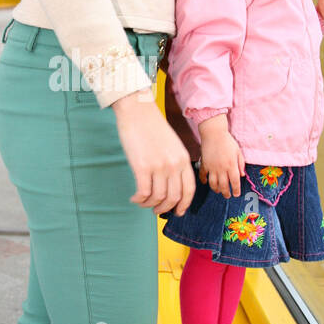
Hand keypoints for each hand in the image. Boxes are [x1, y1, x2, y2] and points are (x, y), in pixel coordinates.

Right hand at [111, 89, 195, 216]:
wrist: (138, 111)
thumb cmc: (152, 126)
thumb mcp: (172, 144)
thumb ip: (175, 162)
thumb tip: (170, 183)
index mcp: (184, 159)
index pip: (189, 189)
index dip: (184, 204)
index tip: (178, 211)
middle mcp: (174, 164)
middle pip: (174, 197)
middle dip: (165, 208)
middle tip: (156, 210)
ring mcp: (159, 166)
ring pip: (158, 198)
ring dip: (150, 205)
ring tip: (143, 203)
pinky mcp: (142, 167)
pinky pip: (143, 193)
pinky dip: (139, 200)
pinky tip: (134, 198)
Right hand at [198, 116, 244, 198]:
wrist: (214, 133)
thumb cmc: (227, 141)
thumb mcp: (238, 151)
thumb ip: (241, 164)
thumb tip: (243, 175)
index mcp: (231, 165)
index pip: (235, 182)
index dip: (236, 190)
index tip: (236, 194)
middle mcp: (222, 168)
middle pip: (224, 186)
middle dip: (226, 193)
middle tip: (227, 196)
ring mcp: (212, 167)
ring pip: (213, 184)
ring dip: (216, 189)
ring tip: (218, 191)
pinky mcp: (204, 164)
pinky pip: (203, 175)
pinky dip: (204, 180)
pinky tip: (206, 182)